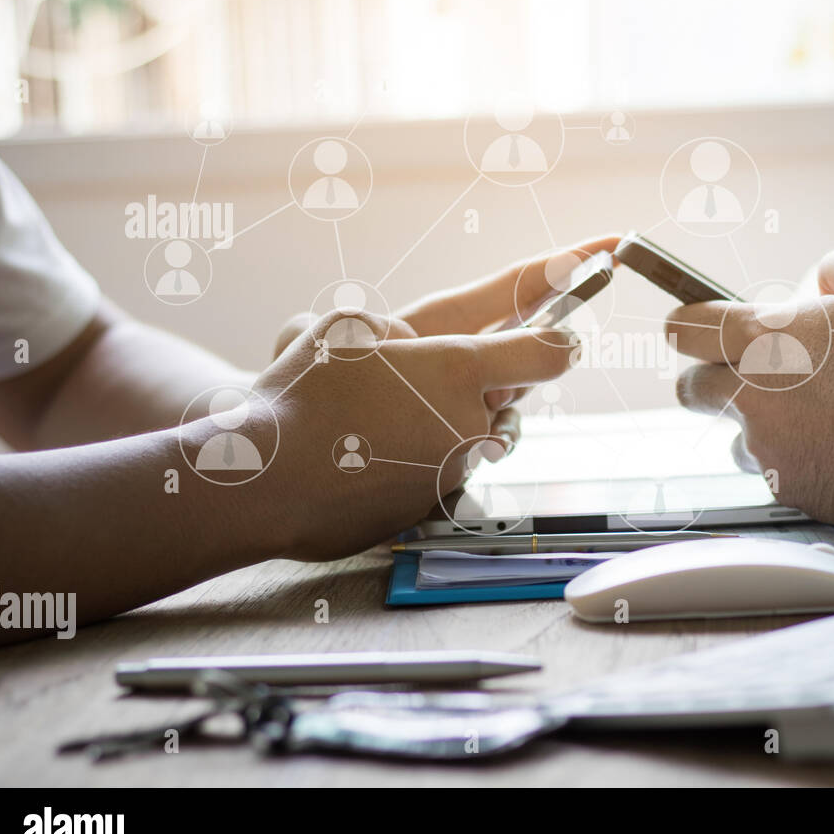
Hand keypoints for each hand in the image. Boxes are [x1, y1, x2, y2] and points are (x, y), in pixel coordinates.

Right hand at [233, 239, 617, 559]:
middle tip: (435, 378)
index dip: (562, 339)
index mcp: (457, 369)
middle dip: (490, 384)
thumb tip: (425, 338)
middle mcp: (470, 422)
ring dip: (452, 421)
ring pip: (479, 435)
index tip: (567, 336)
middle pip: (512, 397)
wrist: (266, 483)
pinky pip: (448, 470)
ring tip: (388, 418)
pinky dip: (424, 459)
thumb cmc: (300, 397)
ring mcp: (457, 469)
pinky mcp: (438, 507)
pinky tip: (377, 454)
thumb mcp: (347, 326)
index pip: (550, 351)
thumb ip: (408, 326)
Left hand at [667, 246, 833, 527]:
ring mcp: (768, 450)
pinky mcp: (792, 491)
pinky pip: (777, 475)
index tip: (695, 328)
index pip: (684, 328)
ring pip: (738, 438)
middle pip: (691, 390)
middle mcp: (751, 397)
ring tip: (819, 417)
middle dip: (710, 380)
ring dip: (761, 427)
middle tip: (752, 375)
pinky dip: (800, 462)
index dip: (686, 325)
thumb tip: (816, 284)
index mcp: (763, 339)